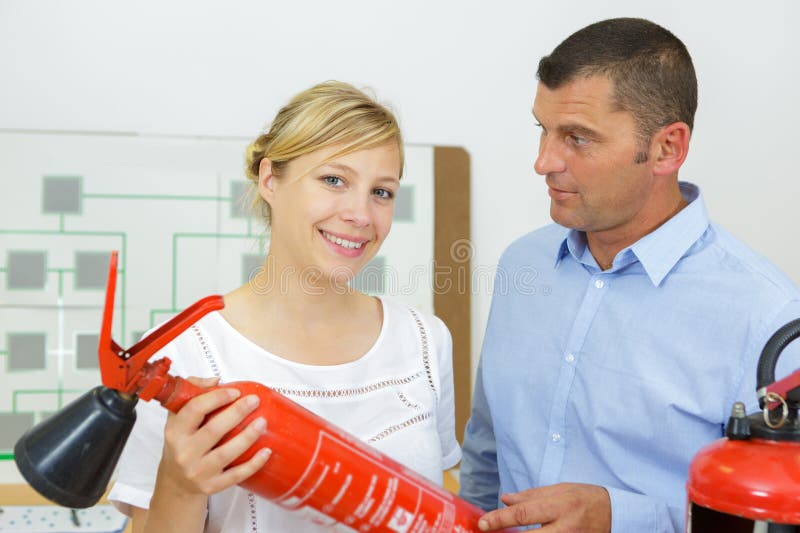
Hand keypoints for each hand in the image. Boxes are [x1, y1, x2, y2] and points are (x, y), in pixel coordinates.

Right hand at [157, 376, 271, 495]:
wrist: (176, 481)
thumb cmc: (181, 443)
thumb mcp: (178, 417)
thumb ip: (193, 392)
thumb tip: (216, 381)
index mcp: (175, 432)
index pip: (194, 410)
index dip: (216, 398)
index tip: (234, 391)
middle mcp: (184, 452)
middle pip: (213, 430)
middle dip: (237, 413)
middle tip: (254, 401)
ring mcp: (197, 471)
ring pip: (226, 453)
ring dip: (247, 437)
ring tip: (262, 422)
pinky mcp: (211, 486)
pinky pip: (235, 475)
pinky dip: (253, 464)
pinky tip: (266, 451)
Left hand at [477, 483, 610, 531]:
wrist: (617, 515)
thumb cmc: (586, 498)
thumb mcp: (561, 489)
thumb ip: (532, 495)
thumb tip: (505, 498)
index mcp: (561, 506)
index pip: (524, 514)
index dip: (500, 519)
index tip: (483, 523)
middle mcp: (565, 527)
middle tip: (487, 531)